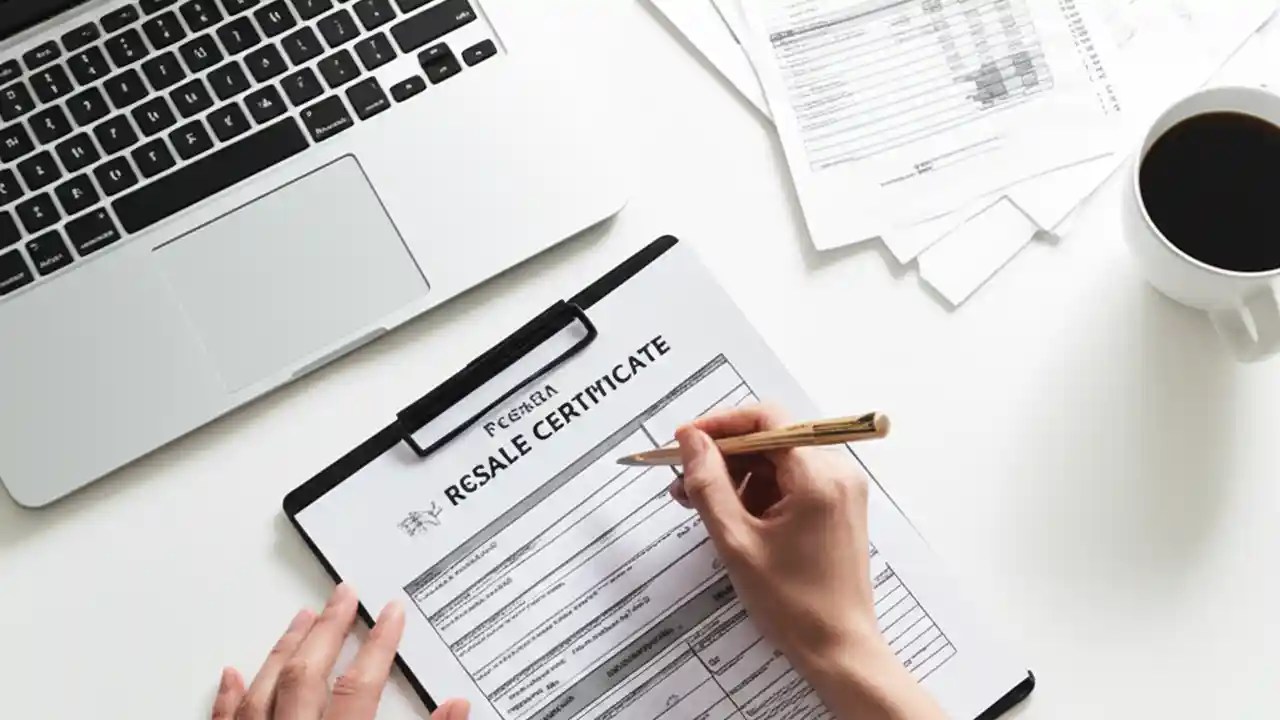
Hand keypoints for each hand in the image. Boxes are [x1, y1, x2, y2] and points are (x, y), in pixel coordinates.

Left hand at [211, 583, 413, 719]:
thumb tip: (456, 705)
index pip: (358, 687)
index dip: (379, 647)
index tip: (392, 614)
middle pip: (305, 677)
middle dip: (327, 630)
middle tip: (343, 596)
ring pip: (263, 692)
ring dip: (284, 650)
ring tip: (301, 619)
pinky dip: (229, 698)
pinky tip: (231, 675)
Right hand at [672, 405, 942, 719]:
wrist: (839, 649)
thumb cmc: (792, 604)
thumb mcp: (736, 541)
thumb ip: (708, 484)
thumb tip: (690, 441)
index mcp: (819, 476)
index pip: (765, 419)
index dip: (720, 425)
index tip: (684, 442)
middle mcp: (838, 472)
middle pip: (770, 438)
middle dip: (724, 457)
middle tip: (683, 482)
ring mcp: (841, 489)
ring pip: (777, 460)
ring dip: (738, 477)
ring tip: (702, 507)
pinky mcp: (837, 505)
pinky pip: (791, 481)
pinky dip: (759, 492)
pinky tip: (731, 517)